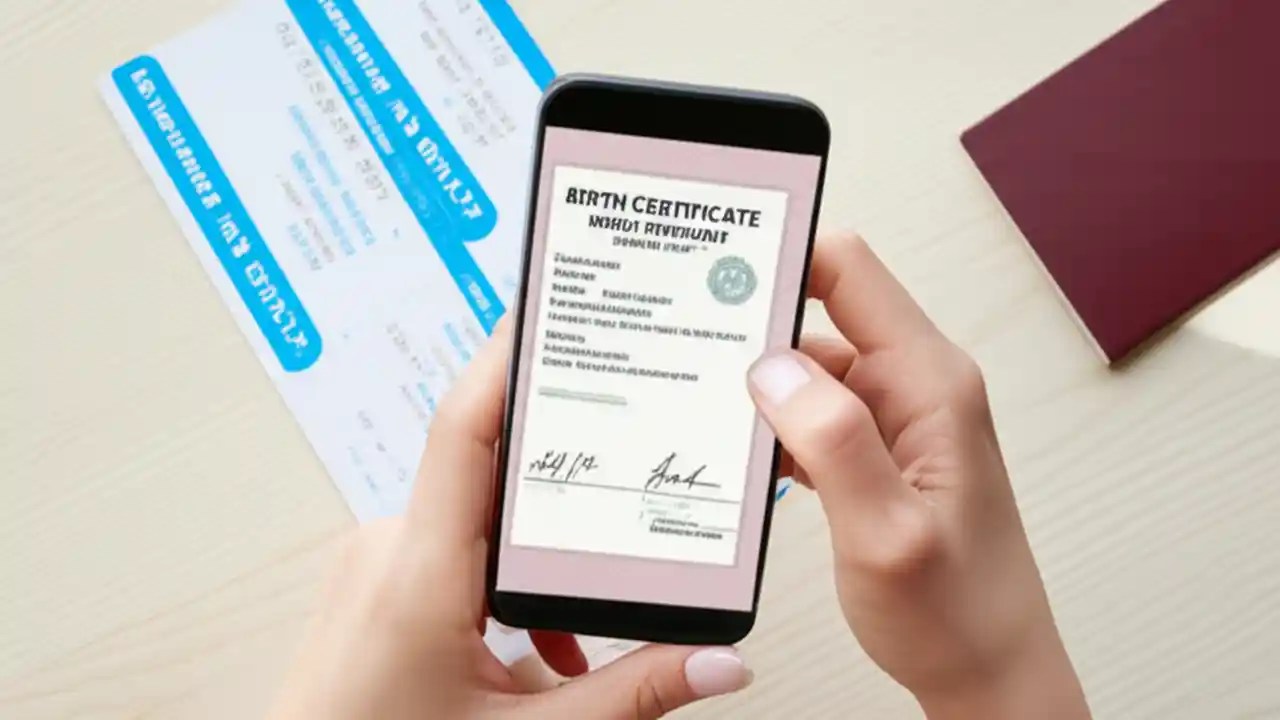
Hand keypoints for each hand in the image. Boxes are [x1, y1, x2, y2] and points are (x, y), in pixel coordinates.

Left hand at [269, 320, 751, 719]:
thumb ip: (630, 695)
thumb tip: (714, 662)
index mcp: (419, 575)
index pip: (466, 432)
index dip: (509, 363)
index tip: (548, 309)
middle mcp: (388, 551)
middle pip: (490, 476)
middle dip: (564, 487)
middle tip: (623, 463)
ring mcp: (375, 565)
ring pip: (476, 525)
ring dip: (534, 563)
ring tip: (574, 629)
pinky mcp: (374, 585)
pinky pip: (451, 557)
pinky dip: (501, 592)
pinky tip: (533, 653)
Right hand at [747, 233, 1089, 718]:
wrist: (989, 673)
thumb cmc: (959, 614)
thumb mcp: (888, 533)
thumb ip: (835, 443)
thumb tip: (774, 368)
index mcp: (928, 383)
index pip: (849, 273)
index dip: (784, 256)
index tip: (719, 268)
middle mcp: (913, 387)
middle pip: (818, 315)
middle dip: (752, 330)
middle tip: (688, 353)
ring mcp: (893, 419)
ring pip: (805, 370)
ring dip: (757, 388)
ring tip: (703, 409)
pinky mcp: (875, 452)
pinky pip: (811, 414)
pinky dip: (772, 428)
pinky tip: (743, 453)